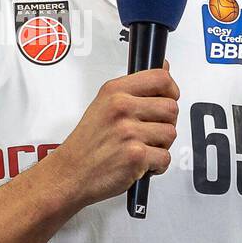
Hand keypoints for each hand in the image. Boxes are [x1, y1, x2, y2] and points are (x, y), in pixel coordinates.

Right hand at [44, 60, 179, 210]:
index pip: (161, 78)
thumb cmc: (87, 143)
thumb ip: (134, 89)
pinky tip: (140, 163)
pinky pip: (165, 157)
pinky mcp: (136, 155)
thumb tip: (164, 69)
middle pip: (171, 108)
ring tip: (141, 148)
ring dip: (161, 145)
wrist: (70, 173)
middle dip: (165, 123)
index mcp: (115, 91)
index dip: (171, 90)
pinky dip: (157, 165)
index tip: (168, 98)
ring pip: (171, 133)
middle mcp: (121, 107)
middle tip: (149, 132)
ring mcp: (128, 131)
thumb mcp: (104, 104)